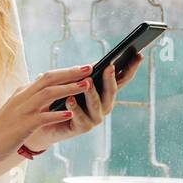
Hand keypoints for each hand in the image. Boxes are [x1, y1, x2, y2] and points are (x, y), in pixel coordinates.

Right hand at [0, 65, 97, 167]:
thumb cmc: (0, 130)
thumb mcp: (16, 109)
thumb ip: (30, 99)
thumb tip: (46, 89)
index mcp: (23, 93)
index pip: (47, 76)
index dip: (66, 71)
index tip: (83, 67)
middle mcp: (23, 97)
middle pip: (49, 79)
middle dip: (71, 73)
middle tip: (90, 67)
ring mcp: (22, 111)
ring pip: (48, 94)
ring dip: (68, 88)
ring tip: (86, 85)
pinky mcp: (22, 126)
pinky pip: (42, 118)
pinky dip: (56, 114)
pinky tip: (70, 113)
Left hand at [22, 51, 144, 151]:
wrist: (44, 119)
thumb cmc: (59, 96)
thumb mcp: (71, 81)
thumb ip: (82, 75)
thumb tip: (90, 67)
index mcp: (104, 91)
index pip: (122, 78)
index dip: (131, 68)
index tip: (138, 54)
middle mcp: (104, 105)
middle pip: (112, 91)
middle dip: (110, 79)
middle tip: (109, 67)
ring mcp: (95, 118)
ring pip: (97, 104)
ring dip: (92, 93)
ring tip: (87, 81)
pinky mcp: (82, 128)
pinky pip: (81, 118)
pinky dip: (76, 108)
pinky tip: (70, 99)